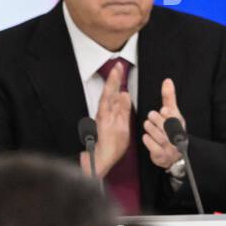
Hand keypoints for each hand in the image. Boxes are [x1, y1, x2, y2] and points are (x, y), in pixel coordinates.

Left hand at [84, 60, 130, 175]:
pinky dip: (113, 96)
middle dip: (114, 78)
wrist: (100, 158)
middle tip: (118, 66)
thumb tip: (125, 94)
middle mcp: (103, 112)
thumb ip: (123, 110)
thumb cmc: (111, 147)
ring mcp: (103, 116)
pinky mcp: (105, 121)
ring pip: (108, 97)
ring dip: (113, 85)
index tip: (118, 67)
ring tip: (118, 76)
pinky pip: (109, 104)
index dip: (115, 79)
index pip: (111, 91)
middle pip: (109, 91)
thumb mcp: (121, 128)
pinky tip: (117, 95)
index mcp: (106, 113)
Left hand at [142, 78, 184, 169]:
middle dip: (157, 120)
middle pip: (166, 127)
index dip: (169, 115)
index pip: (175, 118)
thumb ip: (169, 97)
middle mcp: (176, 136)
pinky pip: (153, 147)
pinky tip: (147, 137)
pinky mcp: (162, 155)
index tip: (164, 110)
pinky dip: (148, 141)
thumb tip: (167, 81)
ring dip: (151, 129)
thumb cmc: (172, 130)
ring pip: (158, 136)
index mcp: (179, 124)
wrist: (175, 153)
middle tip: (151, 116)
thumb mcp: (172, 113)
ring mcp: (170, 147)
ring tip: (148, 125)